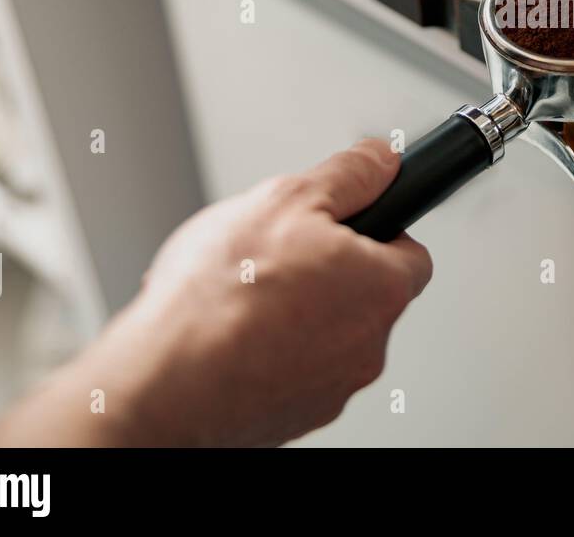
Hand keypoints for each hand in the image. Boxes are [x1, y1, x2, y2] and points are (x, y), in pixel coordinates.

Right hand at [0, 139, 430, 446]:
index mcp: (382, 289)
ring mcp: (331, 387)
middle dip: (325, 268)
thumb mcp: (288, 198)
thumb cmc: (220, 298)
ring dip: (292, 309)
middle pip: (363, 291)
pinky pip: (289, 367)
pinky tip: (224, 332)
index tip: (344, 222)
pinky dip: (266, 349)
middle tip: (276, 254)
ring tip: (238, 294)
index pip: (410, 251)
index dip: (376, 229)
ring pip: (323, 331)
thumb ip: (348, 174)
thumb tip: (381, 160)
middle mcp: (369, 346)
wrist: (162, 385)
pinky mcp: (293, 414)